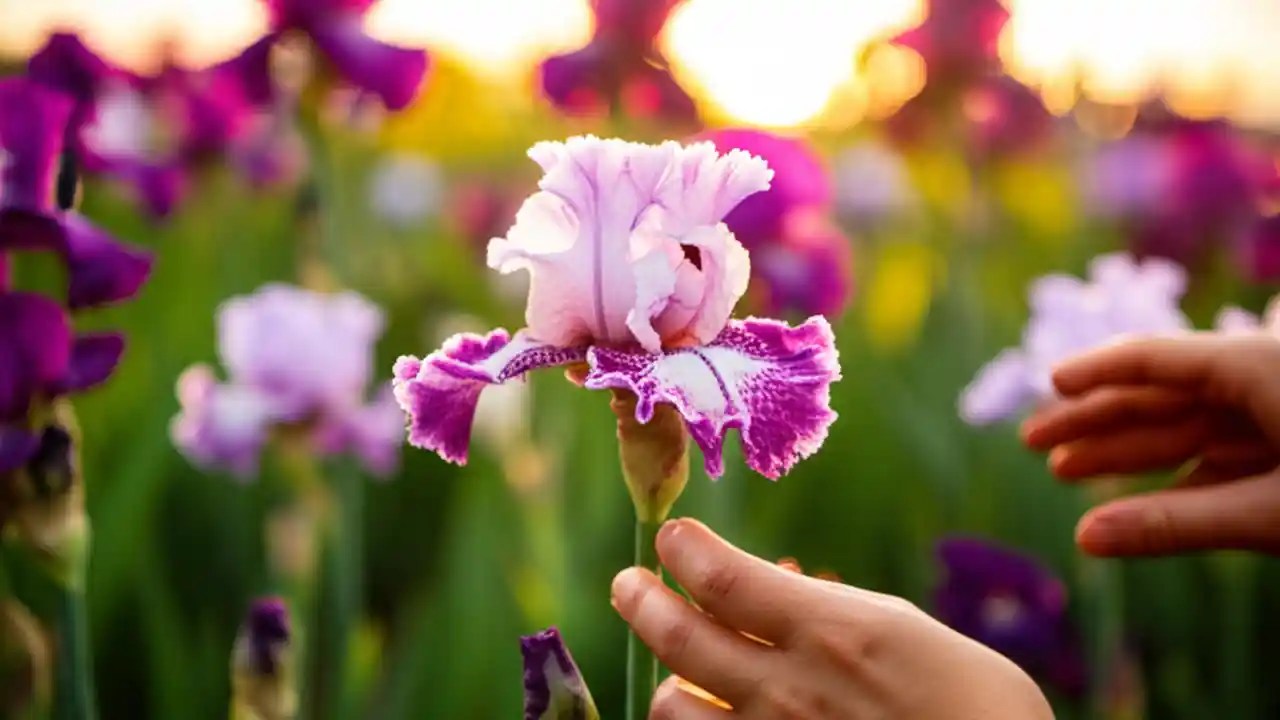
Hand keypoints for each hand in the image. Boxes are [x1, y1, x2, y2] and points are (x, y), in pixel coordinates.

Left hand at [610, 518, 1051, 719]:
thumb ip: (836, 613)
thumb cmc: (982, 707)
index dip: (683, 549)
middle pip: (677, 635)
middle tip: (630, 584)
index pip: (719, 576)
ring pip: (673, 708)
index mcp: (830, 631)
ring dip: (668, 683)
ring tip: (676, 674)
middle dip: (640, 600)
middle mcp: (789, 689)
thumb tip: (783, 588)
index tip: (673, 538)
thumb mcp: (912, 634)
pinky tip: (708, 715)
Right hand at [1022, 333, 1279, 555]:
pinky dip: (1174, 481)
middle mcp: (1262, 381)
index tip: (1050, 383)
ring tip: (1062, 470)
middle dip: (1095, 420)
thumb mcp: (1269, 514)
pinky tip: (1130, 503)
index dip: (1096, 371)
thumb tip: (1082, 538)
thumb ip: (1178, 522)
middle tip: (1031, 441)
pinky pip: (1219, 462)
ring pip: (1185, 431)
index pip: (1153, 358)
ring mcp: (1277, 418)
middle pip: (1160, 395)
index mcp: (1257, 366)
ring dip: (1124, 451)